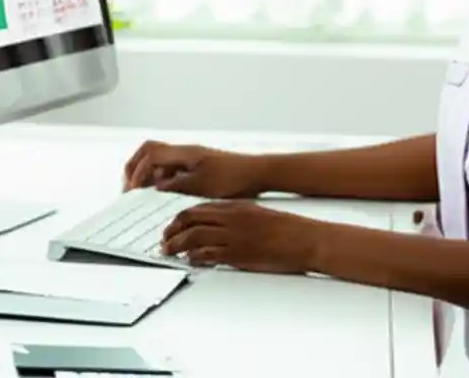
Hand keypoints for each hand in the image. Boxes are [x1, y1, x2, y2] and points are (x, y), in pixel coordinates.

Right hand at [122, 141, 265, 197]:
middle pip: (149, 150)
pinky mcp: (196, 164)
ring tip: (142, 191)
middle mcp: (185, 151)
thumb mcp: (201, 186)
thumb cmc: (234, 178)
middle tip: (129, 187)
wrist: (255, 173)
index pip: (150, 156)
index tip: (133, 191)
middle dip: (135, 166)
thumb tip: (155, 187)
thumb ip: (176, 185)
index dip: (137, 173)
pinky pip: (170, 166)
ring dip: (147, 171)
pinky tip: (163, 192)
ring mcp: (190, 156)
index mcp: (184, 153)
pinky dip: (160, 176)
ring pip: (159, 158)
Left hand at [160, 201, 323, 273]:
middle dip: (172, 231)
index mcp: (235, 207)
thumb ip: (235, 215)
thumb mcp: (256, 212)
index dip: (180, 218)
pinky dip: (194, 257)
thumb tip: (215, 223)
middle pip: (190, 221)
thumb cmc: (285, 228)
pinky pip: (207, 255)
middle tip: (164, 240)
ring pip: (194, 238)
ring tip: (169, 252)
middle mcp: (231, 219)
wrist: (304, 239)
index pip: (198, 209)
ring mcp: (233, 237)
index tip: (172, 226)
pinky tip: (190, 260)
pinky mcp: (238, 255)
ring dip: (177, 245)